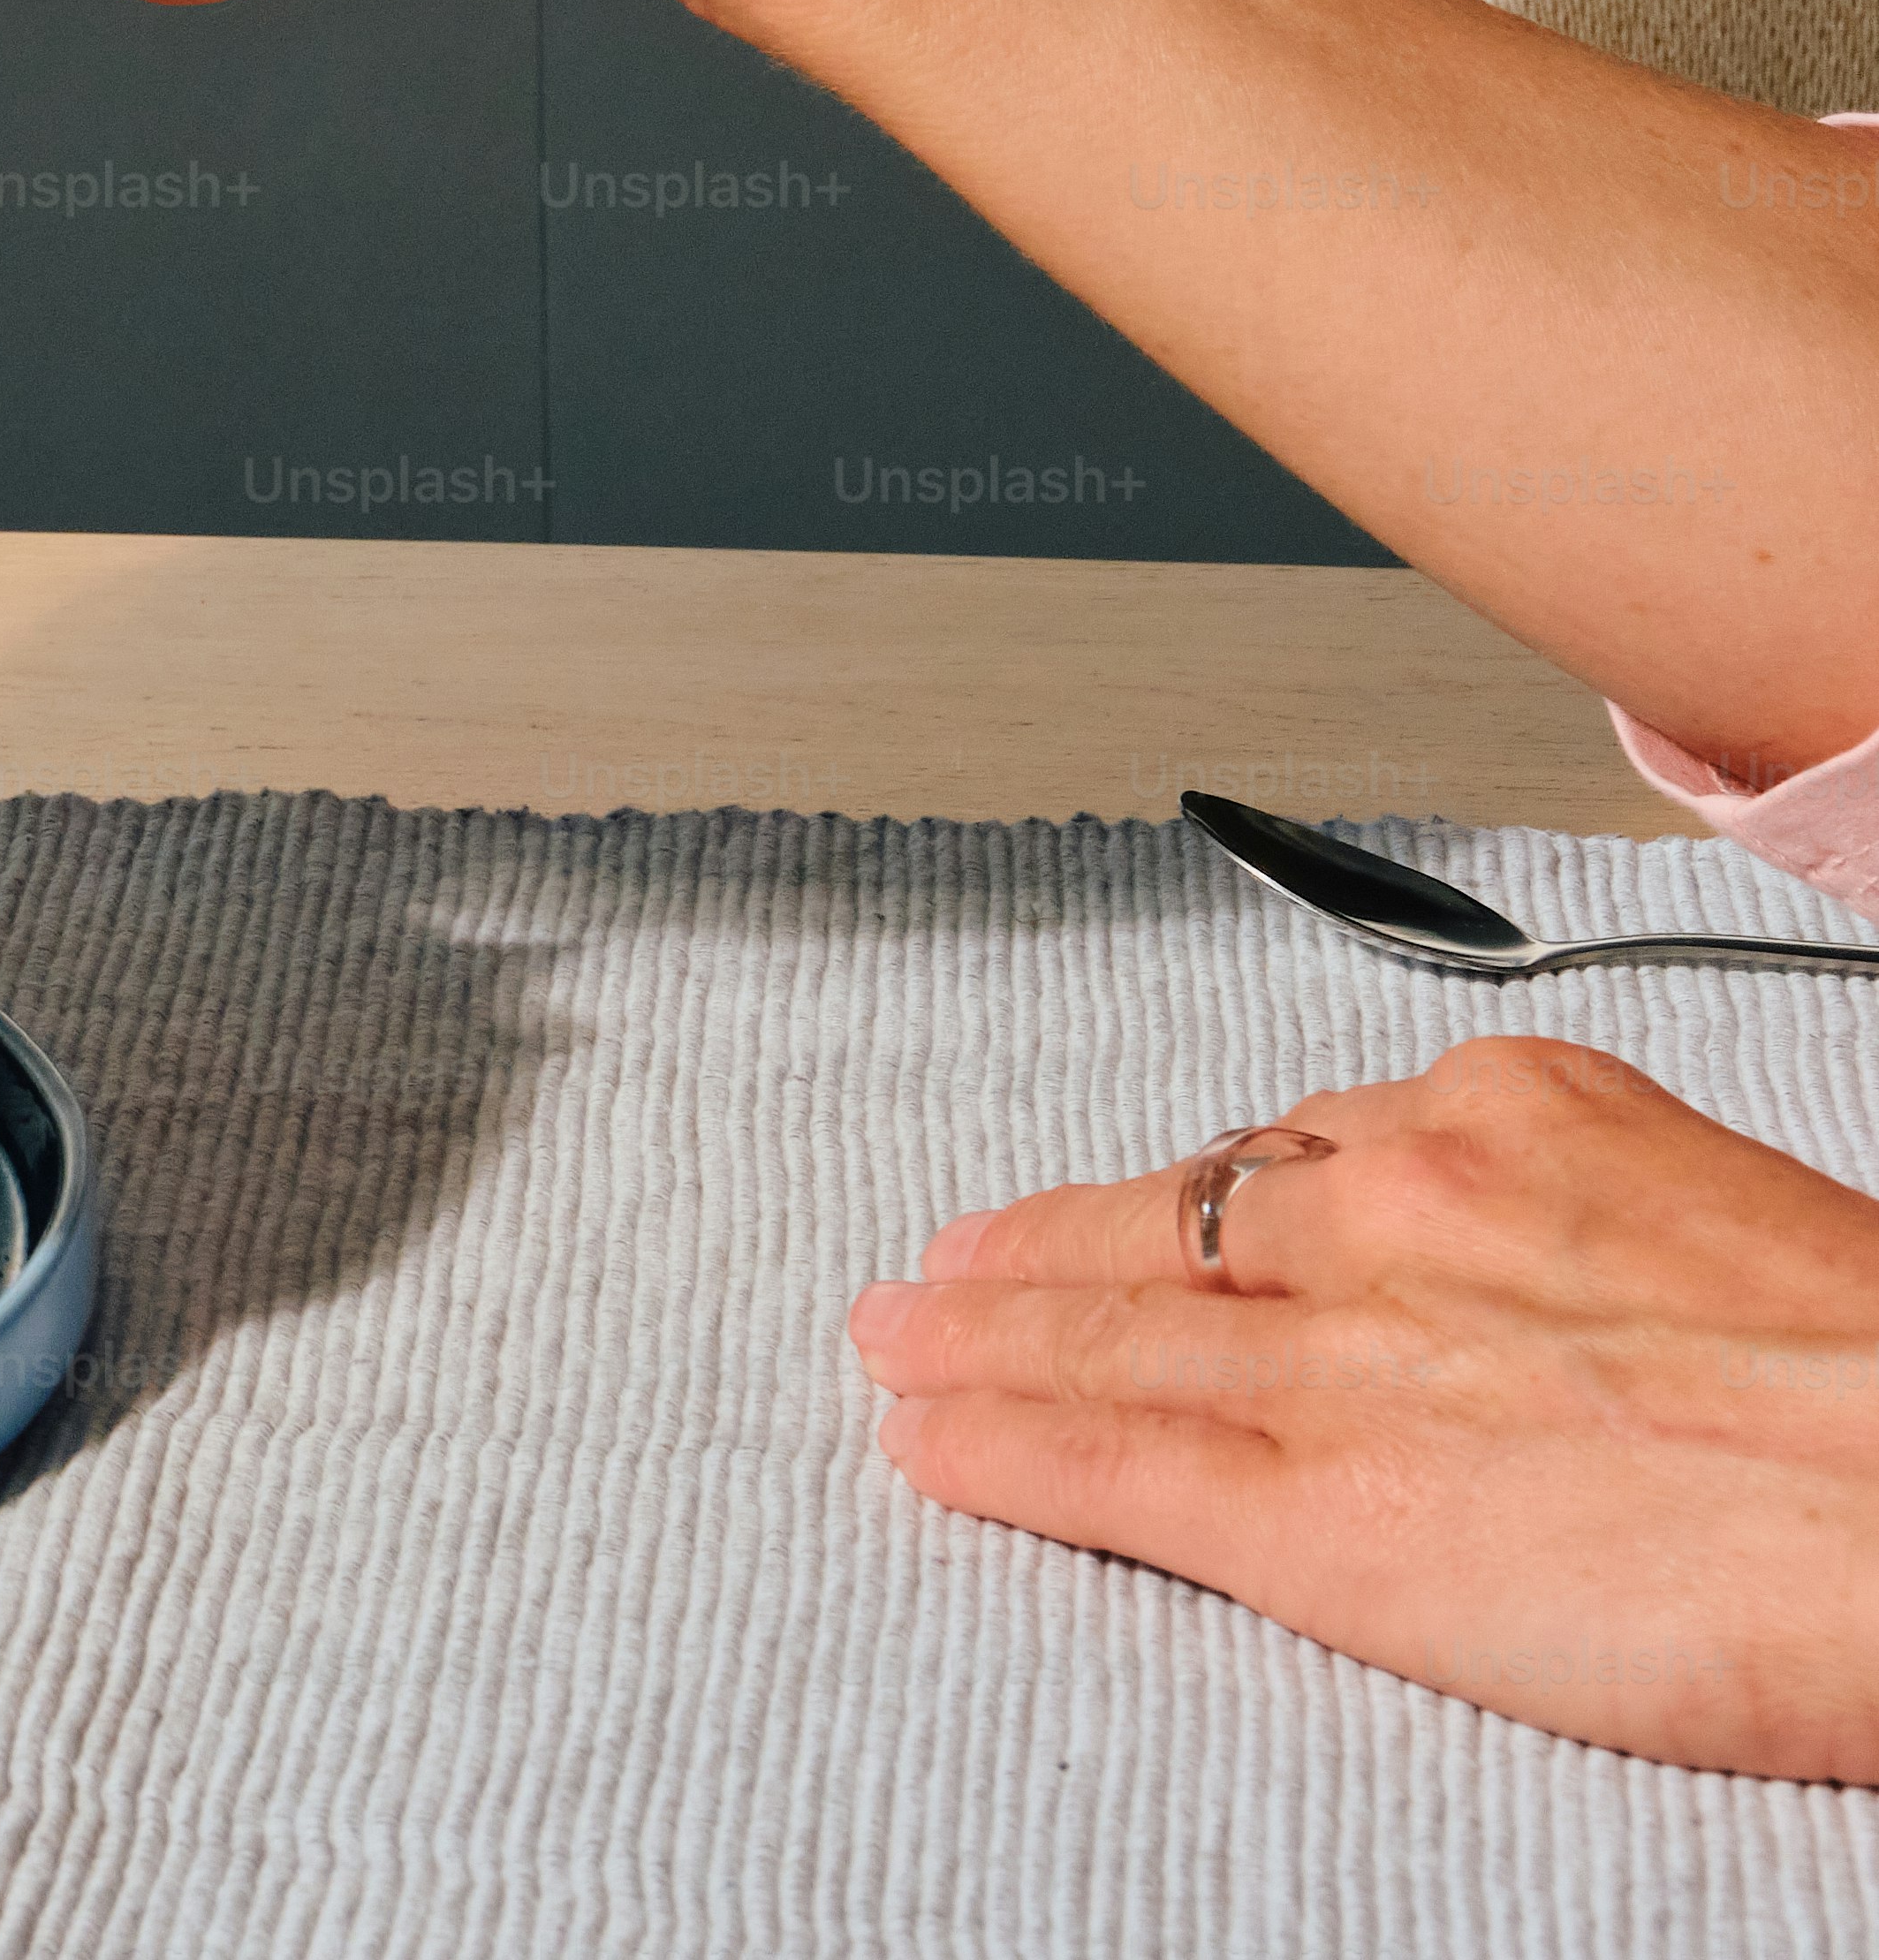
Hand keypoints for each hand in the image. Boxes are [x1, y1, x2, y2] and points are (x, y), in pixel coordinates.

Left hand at [856, 1034, 1878, 1780]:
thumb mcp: (1730, 1226)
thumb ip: (1594, 1228)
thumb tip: (1554, 1271)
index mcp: (1516, 1119)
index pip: (1303, 1150)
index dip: (1205, 1198)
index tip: (1146, 1211)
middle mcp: (1399, 1213)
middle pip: (1170, 1222)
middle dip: (1042, 1247)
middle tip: (951, 1259)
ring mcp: (1340, 1357)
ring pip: (1103, 1328)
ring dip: (976, 1336)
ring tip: (901, 1338)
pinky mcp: (1315, 1511)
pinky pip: (1111, 1464)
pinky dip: (1001, 1450)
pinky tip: (930, 1443)